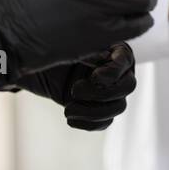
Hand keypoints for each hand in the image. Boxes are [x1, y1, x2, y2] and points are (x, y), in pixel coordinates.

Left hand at [16, 43, 136, 130]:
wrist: (40, 66)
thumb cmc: (57, 47)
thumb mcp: (71, 45)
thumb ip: (88, 50)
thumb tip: (104, 56)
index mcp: (116, 50)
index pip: (125, 62)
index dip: (112, 73)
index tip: (94, 77)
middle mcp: (119, 71)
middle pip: (128, 87)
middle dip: (102, 93)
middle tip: (75, 89)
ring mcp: (111, 92)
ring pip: (118, 108)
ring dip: (93, 112)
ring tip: (67, 109)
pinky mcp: (99, 109)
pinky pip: (105, 122)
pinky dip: (88, 124)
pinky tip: (70, 118)